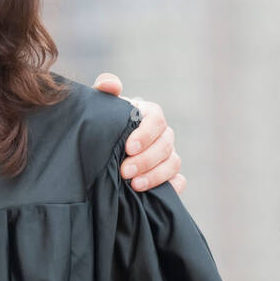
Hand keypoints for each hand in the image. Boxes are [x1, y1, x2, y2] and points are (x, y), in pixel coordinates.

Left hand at [92, 73, 185, 194]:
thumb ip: (104, 91)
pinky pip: (179, 181)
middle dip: (146, 160)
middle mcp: (161, 134)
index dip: (146, 134)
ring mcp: (167, 155)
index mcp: (148, 115)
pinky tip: (155, 195)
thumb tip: (110, 85)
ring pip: (173, 163)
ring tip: (134, 186)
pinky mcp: (168, 175)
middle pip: (165, 144)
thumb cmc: (103, 124)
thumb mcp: (100, 107)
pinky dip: (172, 187)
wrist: (100, 147)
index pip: (156, 119)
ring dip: (155, 175)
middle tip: (125, 171)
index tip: (128, 147)